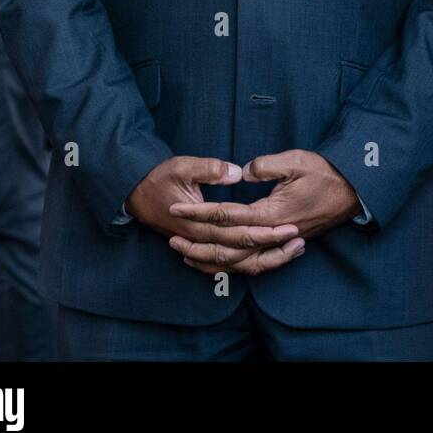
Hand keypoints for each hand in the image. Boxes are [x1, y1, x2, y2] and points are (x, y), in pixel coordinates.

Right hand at [127, 155, 301, 277]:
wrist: (135, 191)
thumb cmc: (160, 176)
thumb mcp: (184, 166)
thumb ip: (211, 169)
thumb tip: (237, 173)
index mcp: (199, 223)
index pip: (238, 232)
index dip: (266, 231)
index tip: (290, 225)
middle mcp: (200, 240)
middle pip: (241, 252)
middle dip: (272, 247)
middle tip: (298, 238)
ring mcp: (198, 246)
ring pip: (234, 265)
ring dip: (263, 260)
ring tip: (291, 252)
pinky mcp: (198, 246)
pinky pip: (223, 266)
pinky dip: (244, 265)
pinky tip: (265, 259)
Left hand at [167, 150, 359, 274]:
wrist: (352, 192)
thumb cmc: (325, 174)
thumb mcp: (296, 161)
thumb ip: (266, 166)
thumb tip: (243, 170)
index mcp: (270, 213)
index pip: (226, 215)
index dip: (199, 211)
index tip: (176, 207)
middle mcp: (271, 234)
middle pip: (226, 246)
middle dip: (196, 241)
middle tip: (170, 236)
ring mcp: (277, 243)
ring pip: (237, 261)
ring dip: (208, 258)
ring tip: (184, 254)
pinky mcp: (281, 245)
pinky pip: (250, 263)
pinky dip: (229, 265)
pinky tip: (215, 262)